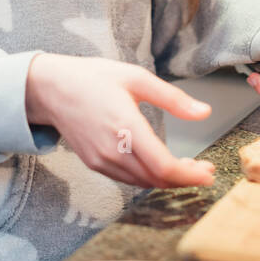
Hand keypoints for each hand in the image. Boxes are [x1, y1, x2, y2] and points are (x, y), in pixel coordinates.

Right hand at [26, 53, 216, 188]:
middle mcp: (113, 150)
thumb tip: (205, 112)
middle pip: (156, 179)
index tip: (208, 172)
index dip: (190, 175)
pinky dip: (149, 178)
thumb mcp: (136, 78)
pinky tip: (160, 166)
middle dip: (185, 178)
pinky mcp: (95, 163)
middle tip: (204, 169)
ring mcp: (102, 160)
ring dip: (168, 180)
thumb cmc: (92, 79)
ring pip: (143, 182)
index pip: (163, 166)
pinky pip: (128, 179)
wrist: (50, 89)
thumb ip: (172, 98)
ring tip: (187, 167)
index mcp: (126, 127)